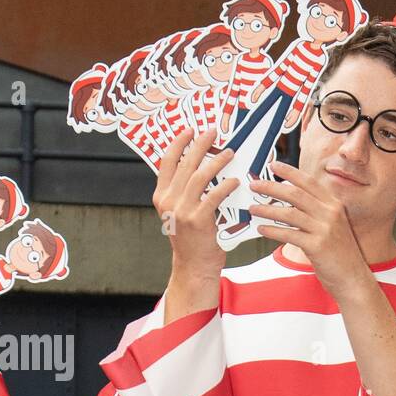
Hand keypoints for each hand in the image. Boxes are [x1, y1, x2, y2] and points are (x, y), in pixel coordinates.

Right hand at [153, 129, 238, 275]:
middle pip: (184, 164)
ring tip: (229, 153)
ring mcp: (182, 211)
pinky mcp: (197, 220)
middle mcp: (168, 202)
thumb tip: (202, 165)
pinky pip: (213, 196)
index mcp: (161, 197)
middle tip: (213, 132)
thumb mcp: (179, 212)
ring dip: (216, 162)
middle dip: (199, 144)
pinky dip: (225, 186)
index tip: (190, 130)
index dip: (178, 143)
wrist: (193, 266)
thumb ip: (184, 191)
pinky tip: (234, 181)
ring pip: (199, 177)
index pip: (166, 162)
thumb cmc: (192, 238)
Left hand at [248, 161, 370, 299]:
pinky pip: (290, 234)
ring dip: (268, 210)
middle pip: (296, 194)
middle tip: (254, 185)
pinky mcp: (317, 246)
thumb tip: (290, 199)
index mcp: (334, 204)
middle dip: (272, 187)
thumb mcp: (332, 225)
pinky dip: (273, 231)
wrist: (352, 277)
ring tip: (253, 208)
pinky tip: (261, 229)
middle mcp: (330, 213)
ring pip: (290, 213)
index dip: (290, 172)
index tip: (273, 165)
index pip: (309, 182)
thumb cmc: (339, 252)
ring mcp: (325, 229)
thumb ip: (315, 211)